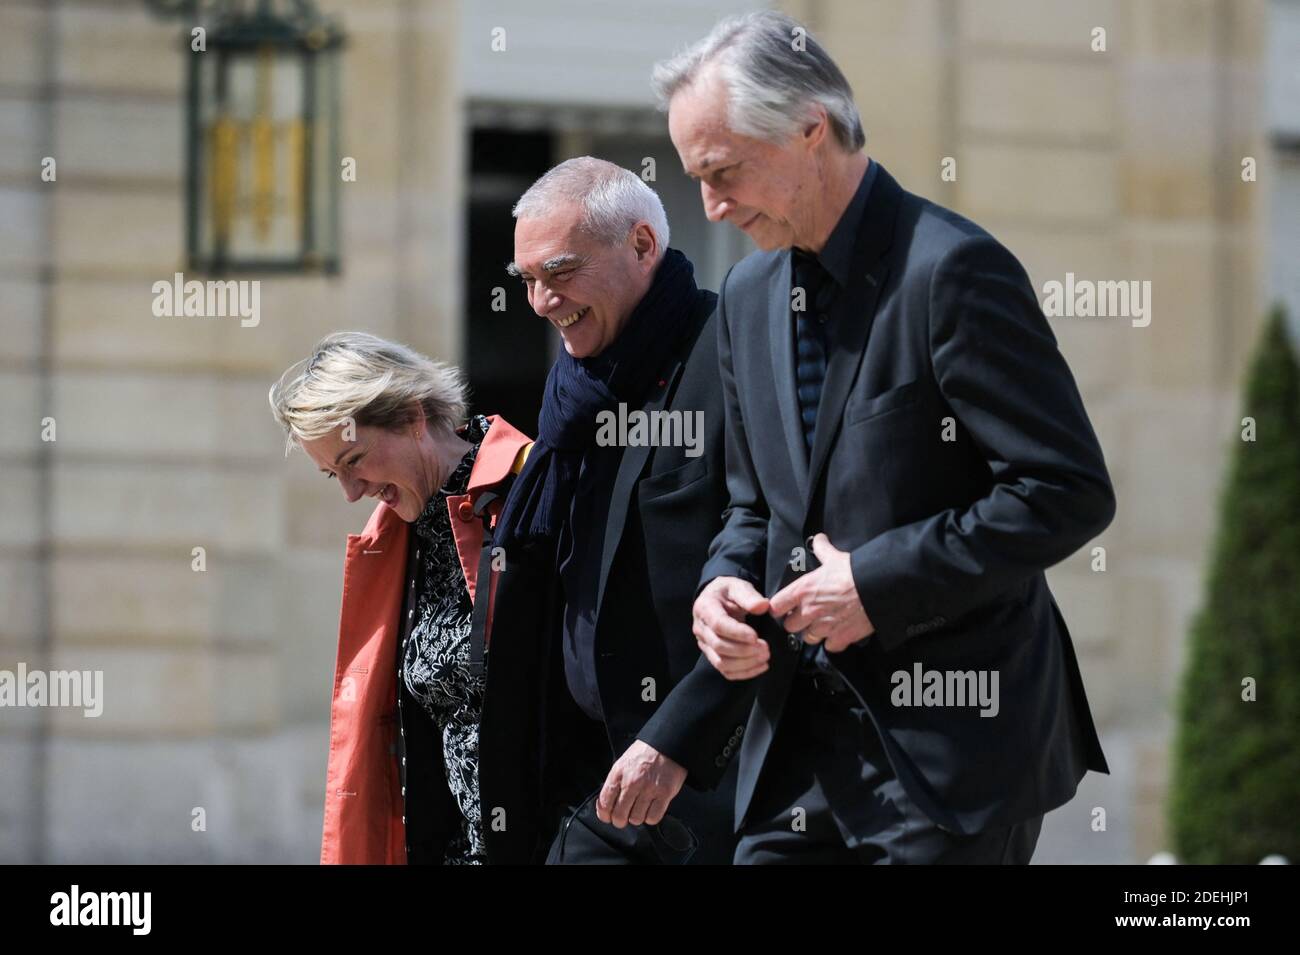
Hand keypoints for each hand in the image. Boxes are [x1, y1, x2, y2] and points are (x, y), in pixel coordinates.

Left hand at [596, 741, 687, 827]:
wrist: (667, 743)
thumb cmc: (645, 753)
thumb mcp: (623, 763)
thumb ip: (615, 782)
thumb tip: (607, 804)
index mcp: (618, 773)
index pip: (605, 802)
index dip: (604, 815)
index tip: (607, 817)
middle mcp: (632, 782)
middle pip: (619, 815)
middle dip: (620, 821)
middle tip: (623, 819)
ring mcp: (649, 789)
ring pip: (636, 819)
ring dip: (637, 819)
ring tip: (639, 811)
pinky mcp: (664, 793)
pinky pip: (653, 817)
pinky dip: (651, 818)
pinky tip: (650, 810)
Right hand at [692, 576, 770, 679]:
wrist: (718, 599)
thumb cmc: (728, 592)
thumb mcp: (738, 586)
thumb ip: (749, 596)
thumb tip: (763, 606)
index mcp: (705, 608)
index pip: (718, 625)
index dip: (737, 633)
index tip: (755, 636)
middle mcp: (701, 628)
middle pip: (719, 646)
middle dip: (744, 650)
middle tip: (766, 648)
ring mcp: (705, 644)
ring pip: (721, 662)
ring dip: (745, 663)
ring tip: (765, 656)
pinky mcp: (712, 655)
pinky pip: (725, 671)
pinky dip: (744, 672)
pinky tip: (760, 666)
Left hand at [768, 533, 873, 652]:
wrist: (878, 587)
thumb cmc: (855, 572)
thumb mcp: (834, 557)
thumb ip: (822, 550)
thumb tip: (819, 539)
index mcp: (803, 591)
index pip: (776, 606)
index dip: (780, 607)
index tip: (785, 607)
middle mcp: (809, 611)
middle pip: (790, 627)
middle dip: (797, 623)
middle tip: (806, 617)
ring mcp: (824, 627)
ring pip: (808, 638)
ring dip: (814, 633)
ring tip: (823, 624)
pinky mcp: (840, 638)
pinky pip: (829, 646)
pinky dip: (834, 641)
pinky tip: (839, 632)